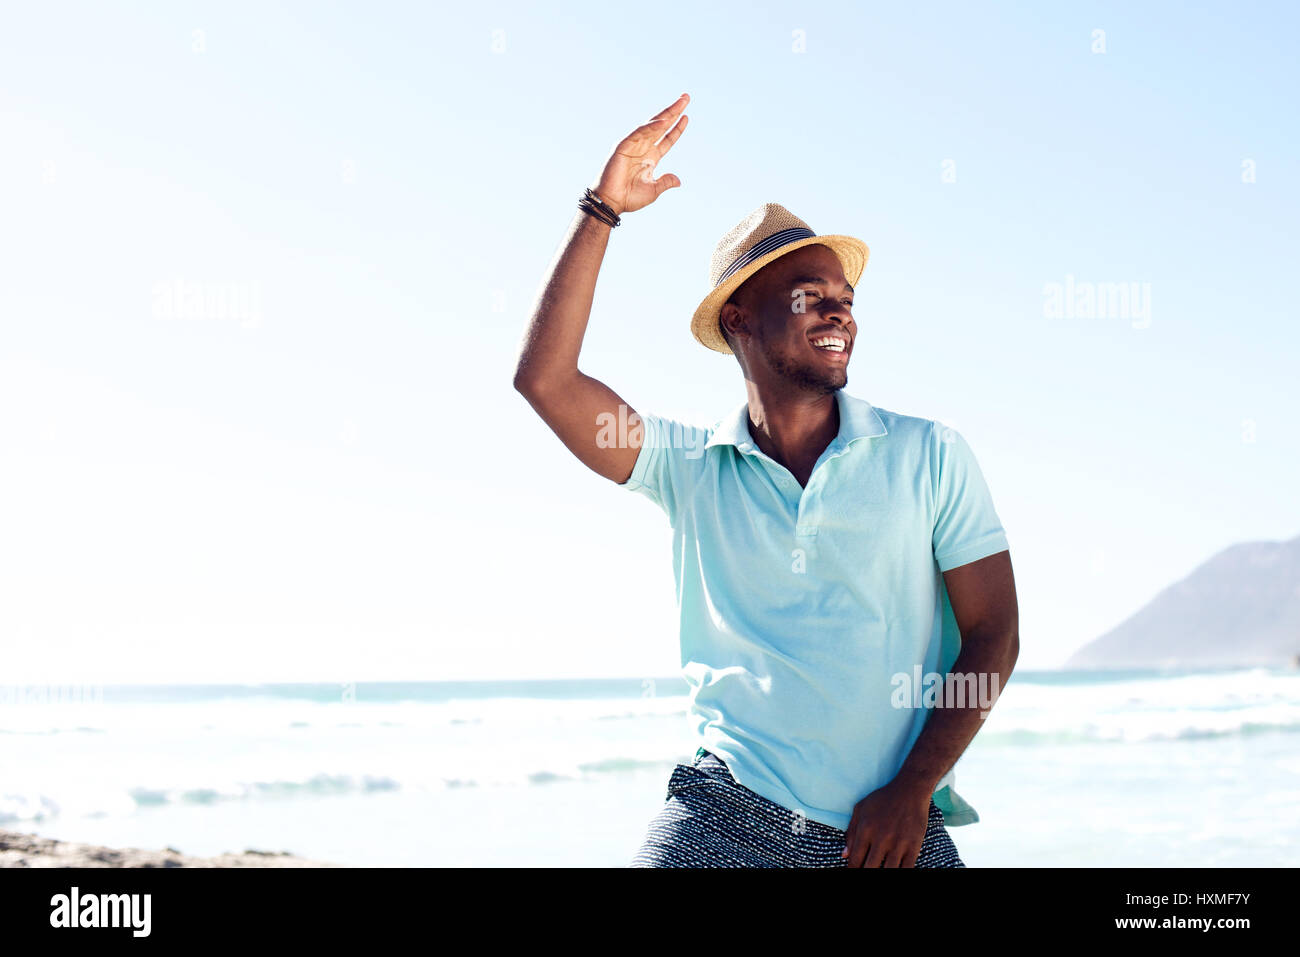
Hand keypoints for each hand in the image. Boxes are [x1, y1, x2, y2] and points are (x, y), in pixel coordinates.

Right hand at [590, 93, 689, 216]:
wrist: (612, 202)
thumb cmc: (629, 197)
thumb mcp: (653, 190)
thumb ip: (665, 182)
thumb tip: (678, 180)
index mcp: (650, 158)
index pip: (666, 139)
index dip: (677, 128)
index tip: (687, 117)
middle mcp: (643, 148)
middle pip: (661, 126)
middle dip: (674, 111)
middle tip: (685, 97)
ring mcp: (633, 145)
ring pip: (652, 125)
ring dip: (667, 113)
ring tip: (680, 103)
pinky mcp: (623, 146)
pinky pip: (639, 133)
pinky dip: (652, 127)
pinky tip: (665, 121)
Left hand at [841, 778, 931, 867]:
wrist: (910, 790)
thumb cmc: (883, 799)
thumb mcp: (861, 809)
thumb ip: (850, 832)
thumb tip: (844, 856)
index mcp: (866, 829)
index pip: (855, 859)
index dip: (852, 869)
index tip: (853, 870)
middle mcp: (881, 838)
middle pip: (870, 868)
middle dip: (865, 872)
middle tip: (866, 868)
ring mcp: (899, 843)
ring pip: (888, 871)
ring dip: (882, 873)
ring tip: (880, 868)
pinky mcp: (914, 846)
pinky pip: (906, 869)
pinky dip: (899, 872)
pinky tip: (894, 868)